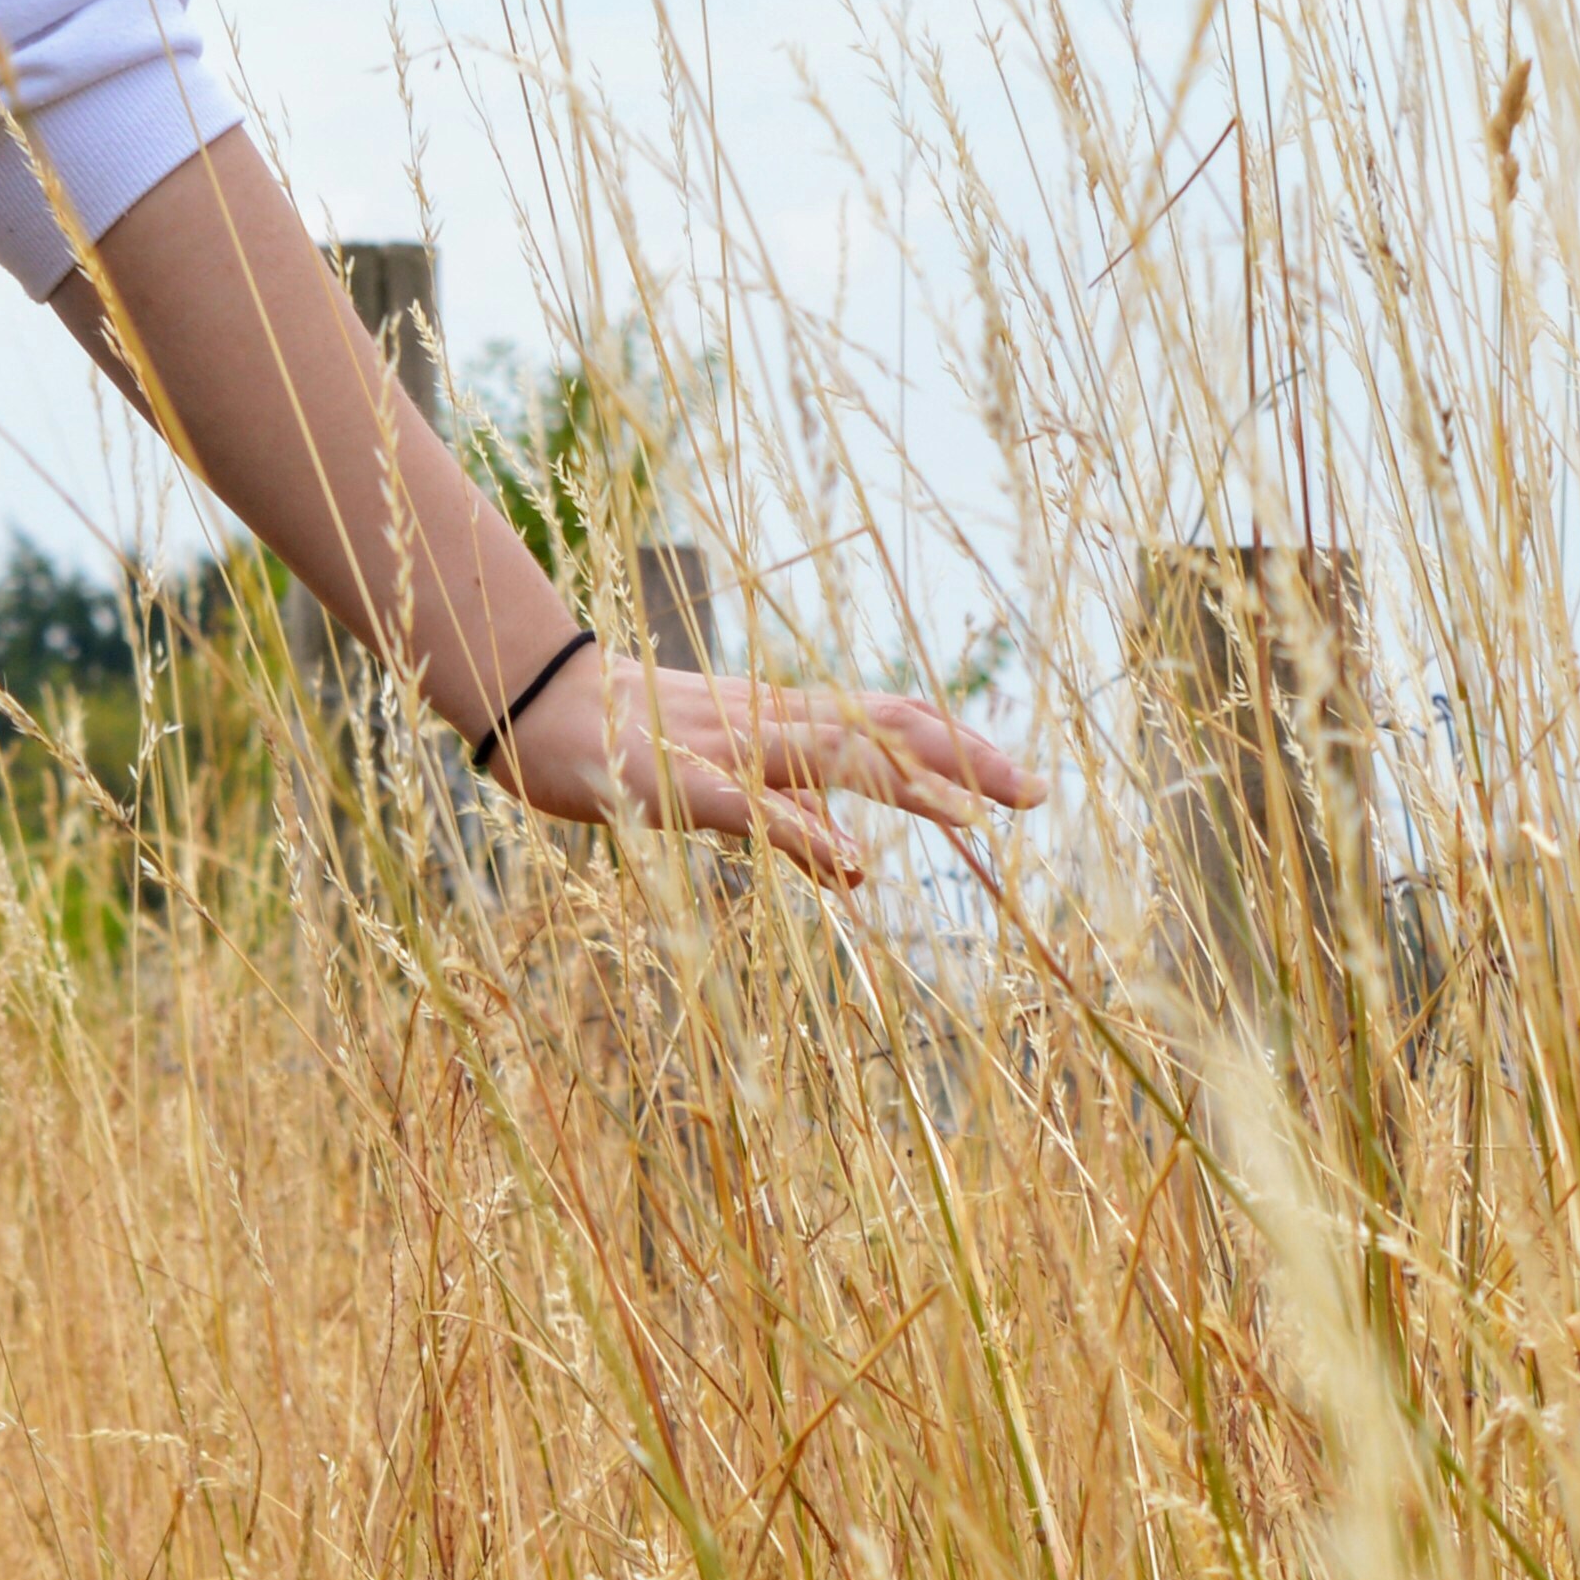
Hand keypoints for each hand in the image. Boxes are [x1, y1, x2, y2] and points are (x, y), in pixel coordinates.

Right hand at [488, 653, 1041, 891]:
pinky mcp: (683, 784)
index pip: (892, 723)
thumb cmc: (634, 746)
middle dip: (965, 757)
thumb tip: (856, 872)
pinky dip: (805, 834)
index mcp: (787, 721)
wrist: (543, 708)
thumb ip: (790, 825)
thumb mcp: (726, 790)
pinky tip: (850, 866)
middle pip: (886, 728)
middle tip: (1035, 792)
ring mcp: (731, 749)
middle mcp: (774, 723)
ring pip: (836, 753)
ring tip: (976, 812)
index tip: (1022, 783)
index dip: (960, 746)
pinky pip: (753, 808)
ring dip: (910, 781)